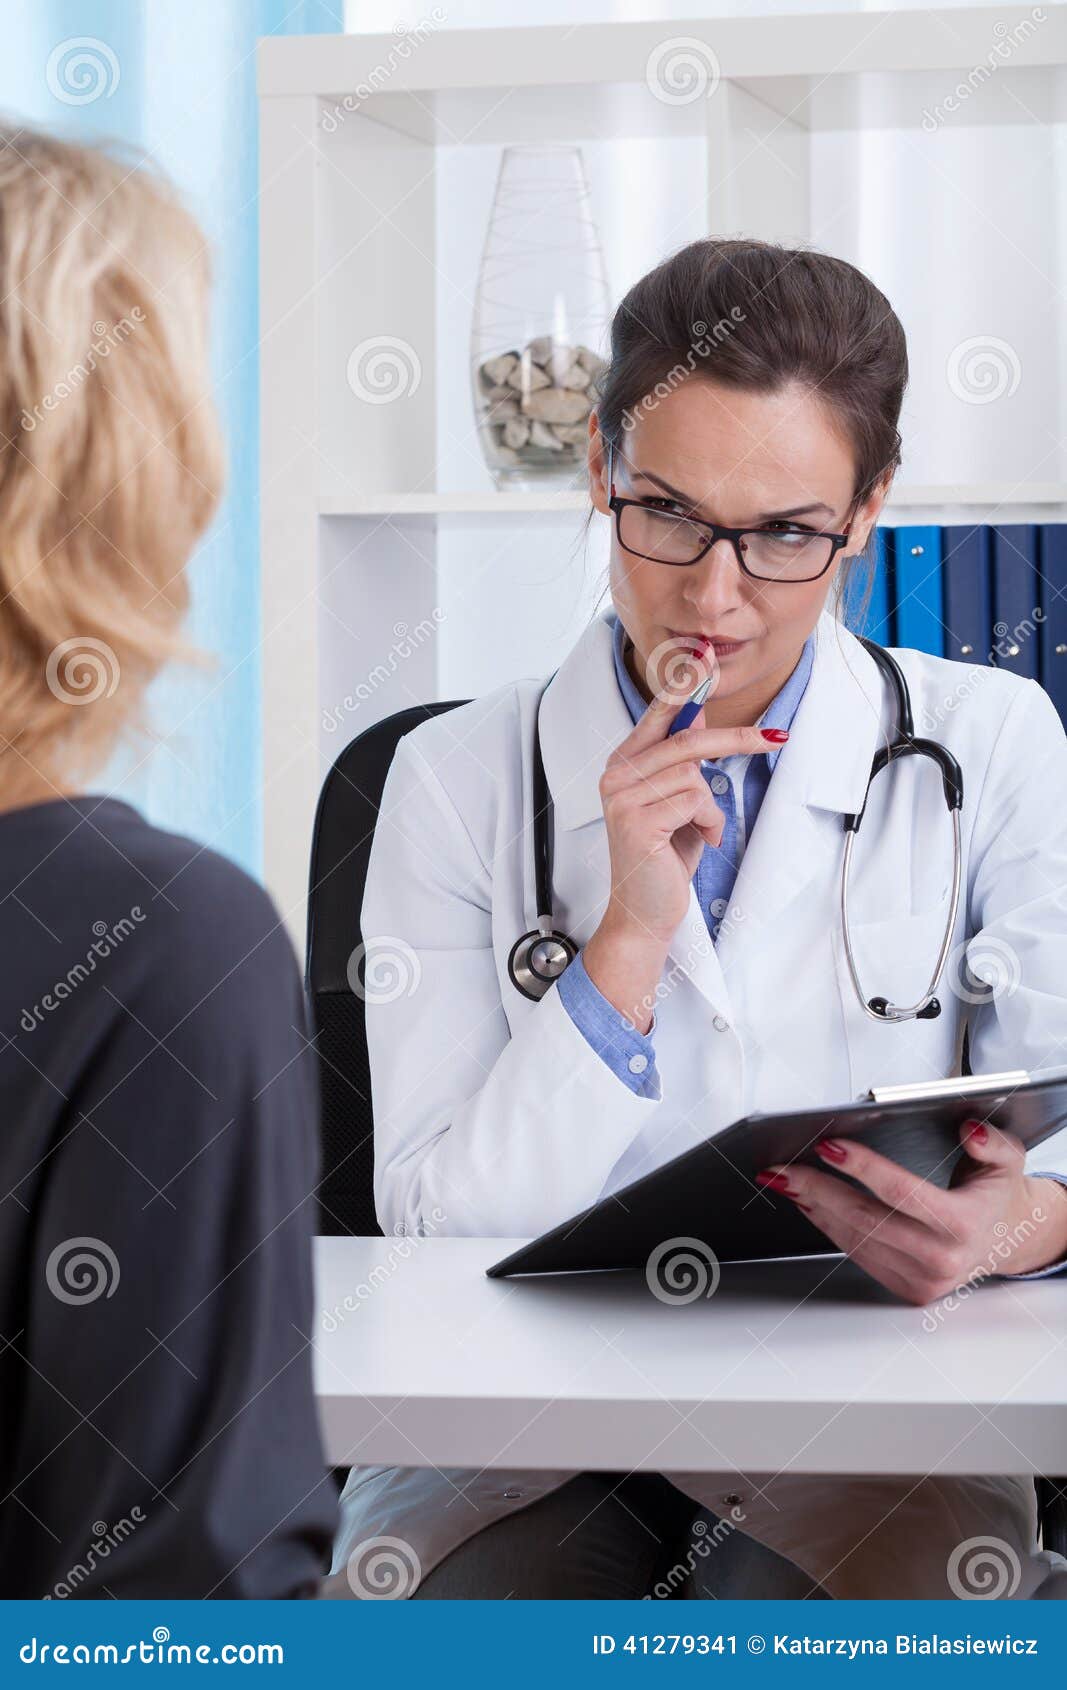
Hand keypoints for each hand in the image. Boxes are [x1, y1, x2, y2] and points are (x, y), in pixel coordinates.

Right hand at [597, 652, 784, 944]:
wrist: (643, 913)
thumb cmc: (662, 859)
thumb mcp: (676, 802)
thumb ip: (680, 760)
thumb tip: (699, 714)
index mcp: (622, 764)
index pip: (658, 713)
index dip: (684, 685)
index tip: (705, 656)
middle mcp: (616, 774)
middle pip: (688, 739)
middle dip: (738, 738)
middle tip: (778, 736)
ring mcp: (622, 797)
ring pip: (695, 774)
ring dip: (711, 807)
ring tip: (699, 831)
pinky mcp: (637, 820)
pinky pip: (695, 801)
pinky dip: (708, 824)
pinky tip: (696, 842)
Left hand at [756, 1118, 1066, 1303]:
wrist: (1005, 1242)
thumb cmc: (995, 1196)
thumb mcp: (1008, 1160)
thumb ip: (992, 1143)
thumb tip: (969, 1131)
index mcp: (963, 1224)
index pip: (902, 1192)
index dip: (861, 1168)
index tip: (828, 1146)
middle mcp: (941, 1259)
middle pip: (866, 1219)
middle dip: (817, 1189)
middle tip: (783, 1167)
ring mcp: (921, 1279)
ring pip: (854, 1239)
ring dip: (814, 1207)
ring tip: (786, 1181)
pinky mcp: (905, 1288)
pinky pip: (857, 1254)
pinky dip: (828, 1225)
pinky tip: (811, 1203)